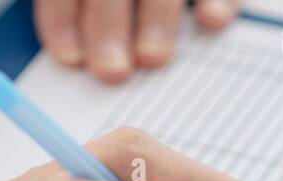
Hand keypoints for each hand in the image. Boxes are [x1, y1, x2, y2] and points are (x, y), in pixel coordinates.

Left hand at [35, 0, 239, 82]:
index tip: (70, 57)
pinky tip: (210, 21)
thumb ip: (86, 10)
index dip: (62, 16)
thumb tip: (77, 57)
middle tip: (111, 72)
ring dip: (157, 20)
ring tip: (152, 58)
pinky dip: (220, 1)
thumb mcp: (100, 0)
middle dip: (108, 27)